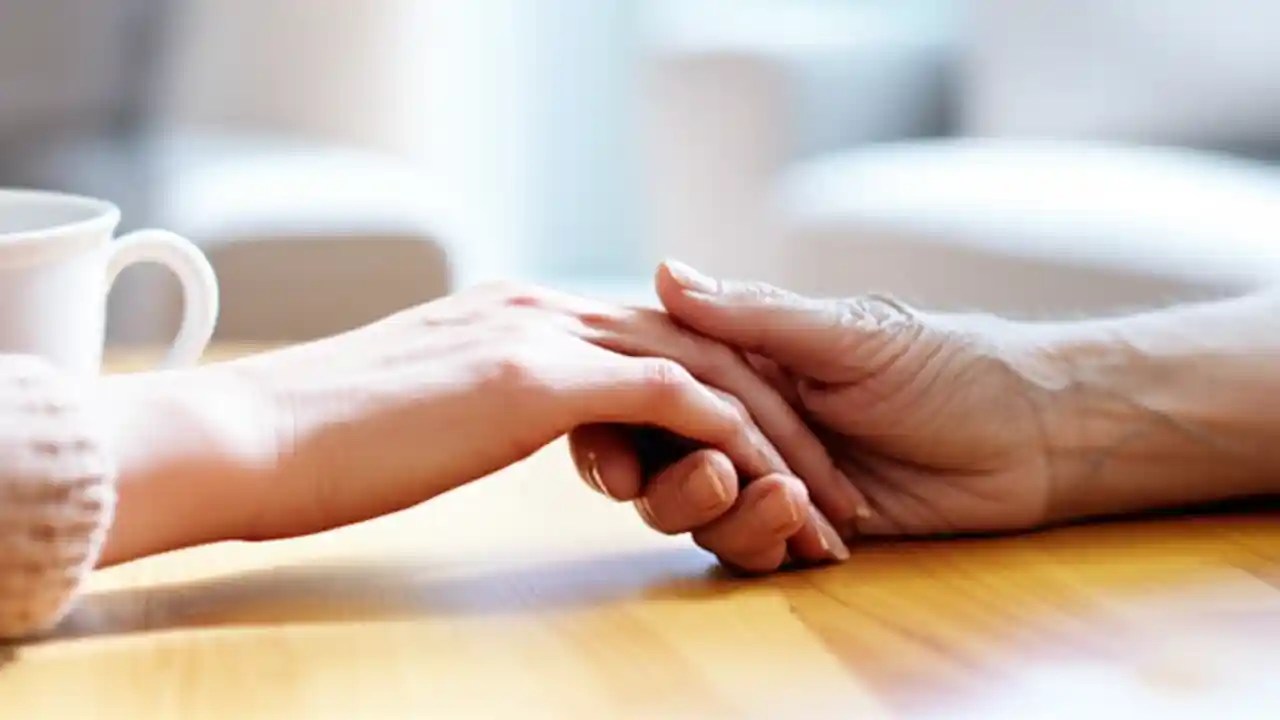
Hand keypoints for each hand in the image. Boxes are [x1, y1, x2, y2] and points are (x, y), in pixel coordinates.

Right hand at [166, 282, 851, 565]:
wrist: (253, 439)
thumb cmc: (326, 444)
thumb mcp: (425, 408)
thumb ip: (480, 395)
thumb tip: (499, 416)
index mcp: (515, 310)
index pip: (648, 339)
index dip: (716, 394)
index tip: (763, 455)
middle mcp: (539, 304)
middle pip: (694, 342)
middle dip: (769, 410)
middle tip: (822, 474)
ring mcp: (539, 332)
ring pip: (699, 365)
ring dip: (770, 434)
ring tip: (820, 496)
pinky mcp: (535, 376)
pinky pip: (668, 395)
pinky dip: (729, 436)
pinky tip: (768, 479)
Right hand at [622, 261, 1063, 537]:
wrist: (1030, 439)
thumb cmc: (946, 365)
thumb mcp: (846, 334)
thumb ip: (753, 315)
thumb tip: (664, 272)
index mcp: (741, 363)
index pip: (654, 391)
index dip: (625, 421)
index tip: (617, 449)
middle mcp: (744, 420)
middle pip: (661, 463)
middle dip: (676, 481)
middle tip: (717, 477)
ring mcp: (771, 475)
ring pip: (698, 514)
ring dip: (728, 516)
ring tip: (790, 503)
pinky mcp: (802, 527)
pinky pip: (752, 547)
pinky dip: (768, 546)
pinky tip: (815, 538)